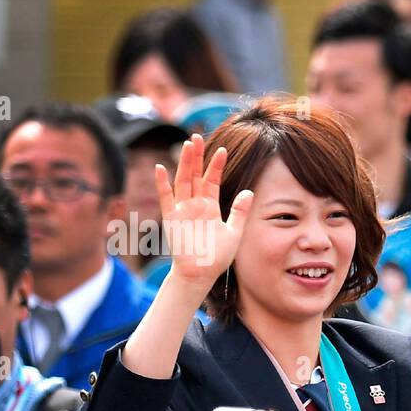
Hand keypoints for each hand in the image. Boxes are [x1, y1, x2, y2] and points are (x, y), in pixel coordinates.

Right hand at [155, 133, 253, 291]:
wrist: (201, 273)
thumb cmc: (217, 256)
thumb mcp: (235, 232)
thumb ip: (240, 211)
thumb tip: (249, 191)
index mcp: (210, 206)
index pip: (212, 180)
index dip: (216, 165)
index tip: (222, 150)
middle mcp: (195, 205)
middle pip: (195, 175)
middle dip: (196, 157)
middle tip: (197, 137)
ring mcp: (182, 210)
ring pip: (182, 181)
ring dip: (183, 164)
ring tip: (186, 145)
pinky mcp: (171, 218)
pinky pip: (166, 198)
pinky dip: (162, 184)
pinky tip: (161, 168)